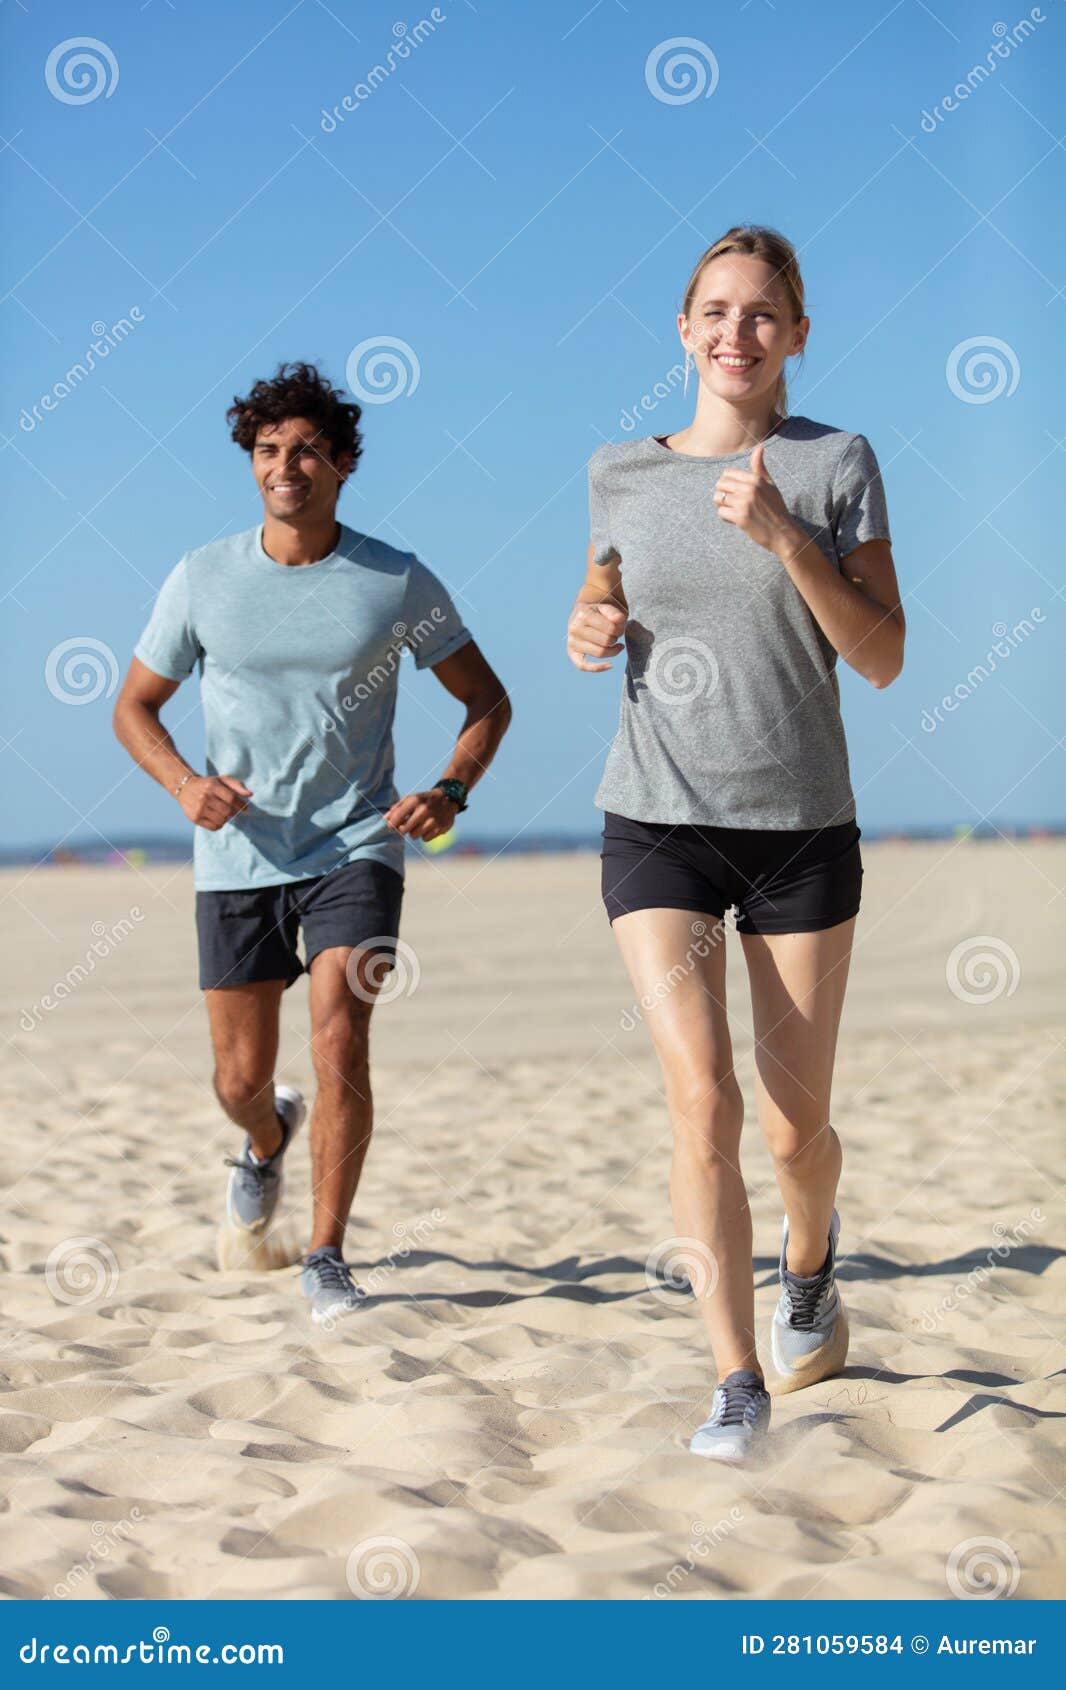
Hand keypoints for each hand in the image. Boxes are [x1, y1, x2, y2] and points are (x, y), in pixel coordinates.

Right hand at [178, 775, 251, 830]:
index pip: (231, 798)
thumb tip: (250, 794)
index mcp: (212, 786)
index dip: (241, 805)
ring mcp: (199, 808)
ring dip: (226, 819)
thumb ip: (237, 785)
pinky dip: (219, 825)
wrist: (185, 788)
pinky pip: (214, 827)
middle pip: (227, 811)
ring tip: (223, 813)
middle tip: (233, 811)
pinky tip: (216, 818)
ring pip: (221, 820)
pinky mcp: (194, 818)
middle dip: (233, 813)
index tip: (246, 809)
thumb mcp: (222, 780)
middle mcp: (204, 797)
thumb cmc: (209, 784)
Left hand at [385, 789, 457, 841]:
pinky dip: (425, 835)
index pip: (397, 817)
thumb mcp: (411, 799)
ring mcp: (433, 820)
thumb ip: (397, 808)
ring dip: (414, 832)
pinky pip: (425, 839)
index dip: (392, 824)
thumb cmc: (424, 800)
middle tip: (407, 825)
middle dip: (403, 829)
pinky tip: (429, 827)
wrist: (448, 799)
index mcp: (414, 801)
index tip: (391, 826)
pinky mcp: (440, 828)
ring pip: (414, 836)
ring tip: (420, 824)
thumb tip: (386, 819)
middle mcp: (424, 810)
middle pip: (404, 830)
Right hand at [567, 600, 626, 671]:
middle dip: (615, 639)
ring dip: (612, 650)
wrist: (581, 616)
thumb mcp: (606, 608)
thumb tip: (619, 619)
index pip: (610, 628)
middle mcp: (575, 628)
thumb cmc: (597, 613)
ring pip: (599, 653)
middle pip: (606, 641)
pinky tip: (610, 666)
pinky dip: (597, 668)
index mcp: (584, 614)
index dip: (619, 630)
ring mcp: (572, 641)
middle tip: (616, 635)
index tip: (619, 628)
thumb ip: (614, 612)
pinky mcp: (571, 653)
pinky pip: (583, 665)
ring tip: (614, 644)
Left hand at [713, 441, 802, 557]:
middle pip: (720, 484)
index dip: (727, 483)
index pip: (728, 473)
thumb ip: (760, 467)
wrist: (783, 532)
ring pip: (718, 498)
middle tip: (732, 503)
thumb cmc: (776, 508)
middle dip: (722, 494)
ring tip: (733, 511)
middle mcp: (749, 488)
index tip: (735, 493)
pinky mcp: (740, 517)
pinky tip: (735, 520)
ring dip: (722, 506)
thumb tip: (759, 447)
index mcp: (755, 479)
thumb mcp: (770, 485)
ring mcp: (744, 502)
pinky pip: (721, 513)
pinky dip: (725, 517)